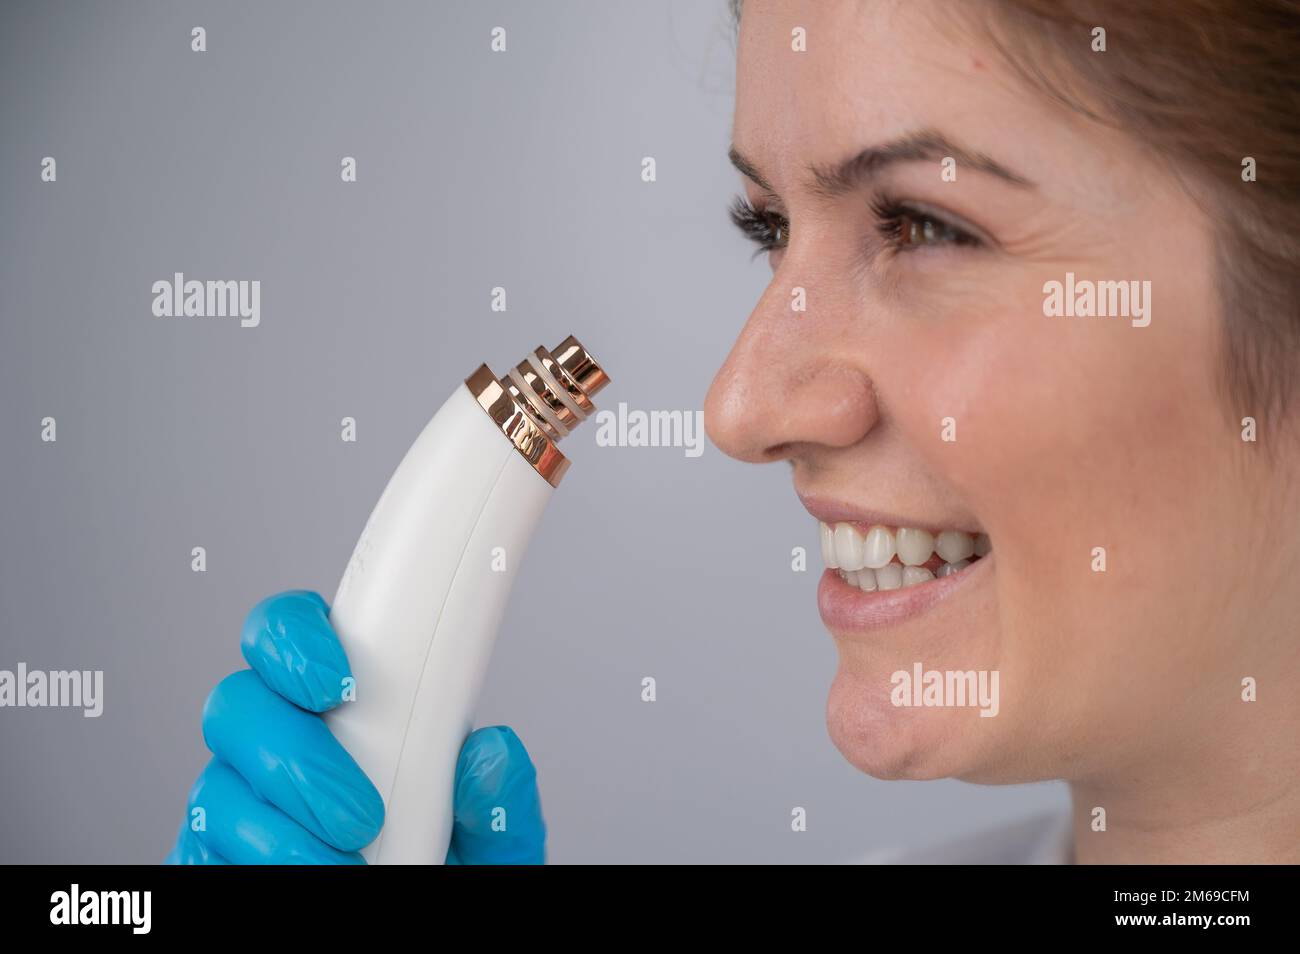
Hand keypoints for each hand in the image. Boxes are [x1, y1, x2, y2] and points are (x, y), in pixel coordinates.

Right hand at [165, 590, 545, 863]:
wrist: (421, 906)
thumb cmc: (445, 861)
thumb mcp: (489, 836)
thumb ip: (497, 798)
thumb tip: (491, 753)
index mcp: (342, 708)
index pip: (286, 636)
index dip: (293, 640)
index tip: (335, 684)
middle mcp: (276, 745)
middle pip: (237, 706)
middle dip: (291, 755)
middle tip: (357, 811)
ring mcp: (237, 805)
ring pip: (213, 787)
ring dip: (274, 829)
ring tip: (341, 863)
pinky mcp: (212, 858)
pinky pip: (199, 850)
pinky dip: (247, 864)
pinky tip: (302, 875)